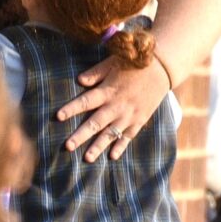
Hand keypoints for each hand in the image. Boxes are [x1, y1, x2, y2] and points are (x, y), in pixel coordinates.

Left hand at [55, 58, 173, 161]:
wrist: (162, 69)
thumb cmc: (133, 64)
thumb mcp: (113, 63)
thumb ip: (96, 73)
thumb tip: (79, 81)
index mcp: (108, 91)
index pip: (86, 101)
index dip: (71, 109)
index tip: (58, 117)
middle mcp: (117, 106)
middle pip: (96, 123)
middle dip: (81, 135)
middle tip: (67, 146)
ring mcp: (129, 115)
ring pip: (111, 134)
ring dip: (98, 147)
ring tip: (87, 158)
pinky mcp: (139, 120)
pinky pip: (128, 136)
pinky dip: (120, 146)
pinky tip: (112, 157)